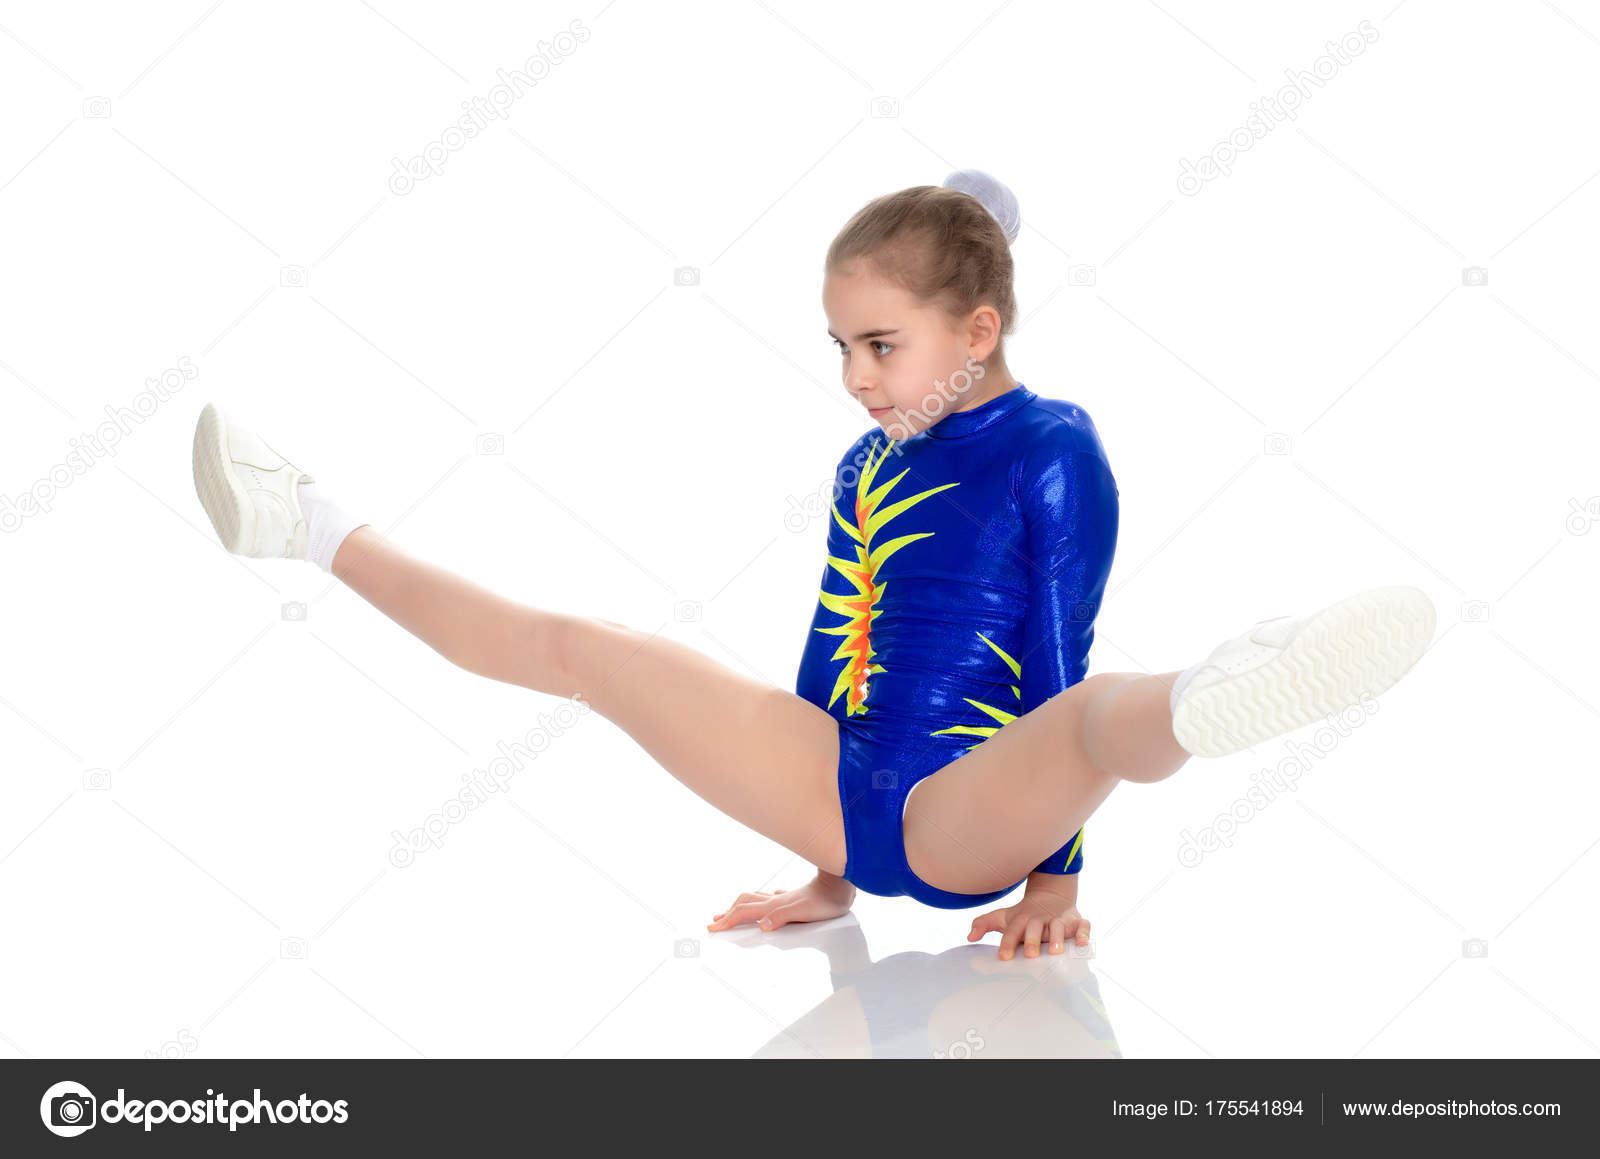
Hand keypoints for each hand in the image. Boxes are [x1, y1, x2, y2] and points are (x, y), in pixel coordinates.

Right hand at [706, 872, 855, 932]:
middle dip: (728, 912)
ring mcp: (784, 898)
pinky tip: (768, 902)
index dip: (727, 921)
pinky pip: (772, 899)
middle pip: (745, 903)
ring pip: (756, 899)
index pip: (744, 912)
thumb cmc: (823, 901)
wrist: (840, 887)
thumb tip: (761, 926)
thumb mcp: (801, 913)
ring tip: (732, 909)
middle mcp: (775, 900)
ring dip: (741, 905)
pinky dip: (763, 903)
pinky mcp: (794, 899)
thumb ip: (780, 918)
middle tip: (716, 919)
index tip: (713, 928)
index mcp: (773, 905)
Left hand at [967, 892, 1090, 959]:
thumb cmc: (1023, 915)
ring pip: (1059, 926)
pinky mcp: (1076, 920)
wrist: (1051, 896)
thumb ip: (984, 924)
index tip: (1003, 957)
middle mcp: (1040, 919)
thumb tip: (969, 936)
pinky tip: (1083, 943)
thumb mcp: (1003, 917)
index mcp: (1022, 919)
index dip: (1008, 943)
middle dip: (1033, 940)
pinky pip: (1083, 925)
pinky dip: (1084, 932)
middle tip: (1031, 955)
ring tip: (1056, 952)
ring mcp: (1058, 919)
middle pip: (1035, 927)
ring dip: (1058, 938)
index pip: (1013, 930)